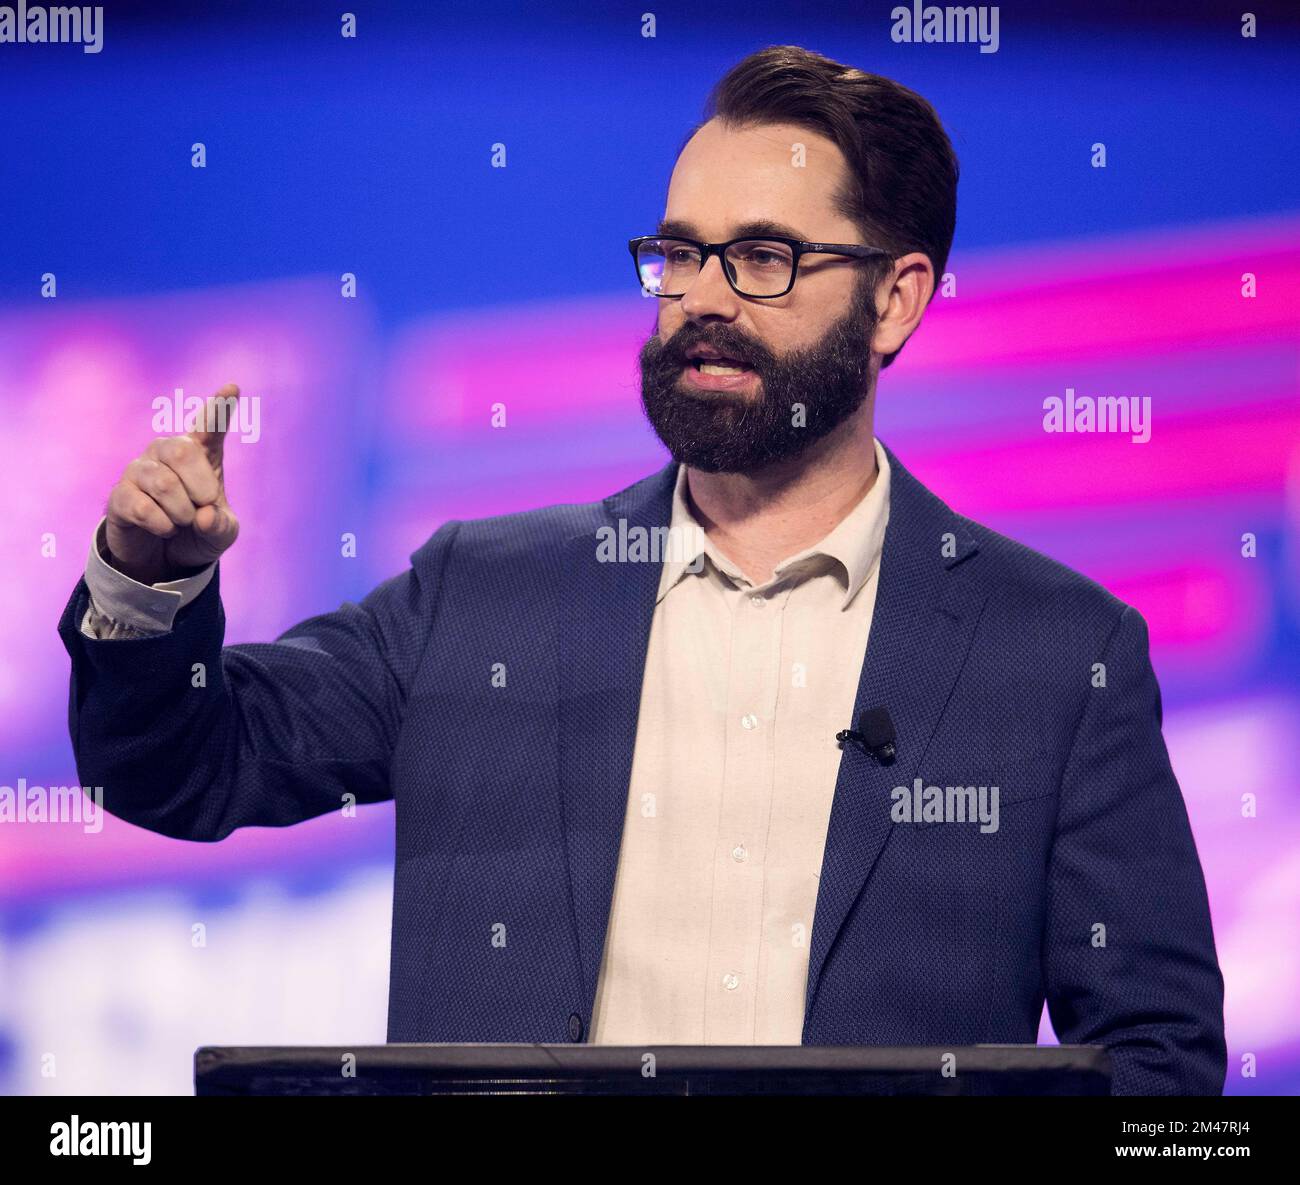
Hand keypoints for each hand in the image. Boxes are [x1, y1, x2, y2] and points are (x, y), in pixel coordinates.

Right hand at [104, 383, 241, 584]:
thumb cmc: (197, 533)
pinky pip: (142, 507)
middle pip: (182, 452)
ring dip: (182, 512)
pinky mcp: (119, 495)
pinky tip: (164, 529)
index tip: (232, 388)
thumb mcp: (221, 533)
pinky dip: (162, 525)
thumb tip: (203, 516)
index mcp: (200, 454)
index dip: (219, 408)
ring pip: (163, 483)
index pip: (210, 425)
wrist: (163, 559)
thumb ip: (220, 524)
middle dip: (201, 487)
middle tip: (206, 505)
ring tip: (183, 522)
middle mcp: (166, 453)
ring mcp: (139, 471)